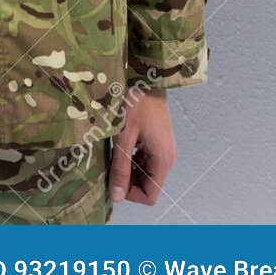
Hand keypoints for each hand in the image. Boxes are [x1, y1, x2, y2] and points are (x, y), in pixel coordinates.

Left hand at [109, 87, 175, 204]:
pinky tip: (118, 146)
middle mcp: (167, 158)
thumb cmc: (134, 103)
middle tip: (108, 165)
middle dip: (127, 180)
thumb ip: (120, 167)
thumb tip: (117, 196)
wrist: (146, 77)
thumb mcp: (123, 137)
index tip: (112, 178)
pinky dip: (131, 159)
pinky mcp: (158, 141)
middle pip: (148, 185)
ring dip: (128, 169)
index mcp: (162, 160)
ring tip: (111, 153)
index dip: (129, 193)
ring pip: (145, 173)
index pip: (150, 195)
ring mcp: (164, 149)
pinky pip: (145, 160)